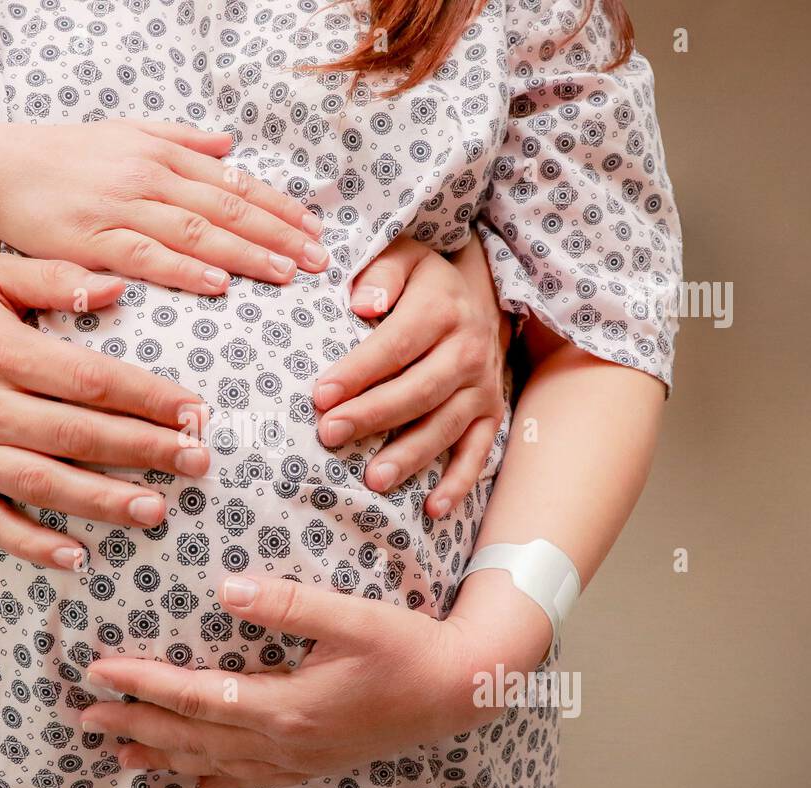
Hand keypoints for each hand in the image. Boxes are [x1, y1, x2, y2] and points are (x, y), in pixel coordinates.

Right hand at [0, 120, 328, 293]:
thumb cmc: (63, 157)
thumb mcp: (125, 134)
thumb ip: (179, 140)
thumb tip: (228, 145)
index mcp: (162, 155)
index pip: (233, 182)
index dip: (277, 206)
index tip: (313, 229)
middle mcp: (150, 178)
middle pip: (227, 207)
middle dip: (278, 234)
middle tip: (318, 259)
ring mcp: (123, 208)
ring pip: (198, 231)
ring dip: (246, 254)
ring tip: (286, 274)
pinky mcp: (95, 238)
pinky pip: (150, 255)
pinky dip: (187, 269)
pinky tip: (219, 283)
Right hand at [0, 254, 211, 567]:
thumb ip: (55, 278)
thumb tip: (118, 289)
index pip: (88, 380)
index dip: (145, 398)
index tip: (192, 412)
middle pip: (75, 435)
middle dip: (143, 450)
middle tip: (197, 462)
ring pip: (40, 483)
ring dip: (102, 501)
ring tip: (156, 510)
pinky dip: (33, 544)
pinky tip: (78, 557)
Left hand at [80, 571, 550, 787]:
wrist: (462, 691)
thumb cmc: (410, 648)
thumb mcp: (354, 617)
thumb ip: (290, 603)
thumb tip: (227, 590)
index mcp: (285, 706)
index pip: (195, 695)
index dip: (143, 682)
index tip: (100, 669)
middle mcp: (283, 741)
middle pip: (191, 737)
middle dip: (135, 725)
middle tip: (85, 718)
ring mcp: (298, 759)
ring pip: (214, 764)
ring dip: (163, 756)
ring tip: (121, 753)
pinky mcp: (314, 762)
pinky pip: (249, 780)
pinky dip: (212, 779)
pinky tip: (195, 781)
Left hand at [312, 233, 509, 516]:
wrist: (479, 290)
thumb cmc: (419, 280)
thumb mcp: (402, 255)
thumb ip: (380, 273)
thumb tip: (362, 303)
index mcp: (442, 308)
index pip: (396, 344)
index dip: (359, 371)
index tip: (320, 394)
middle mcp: (468, 349)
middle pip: (420, 389)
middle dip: (373, 415)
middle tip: (330, 435)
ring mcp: (482, 385)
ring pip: (447, 425)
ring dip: (411, 455)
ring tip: (374, 480)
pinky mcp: (490, 413)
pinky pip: (478, 452)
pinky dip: (459, 482)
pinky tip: (432, 509)